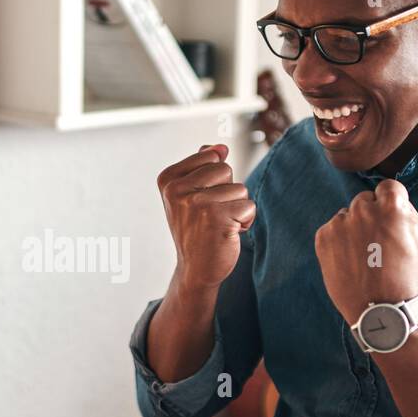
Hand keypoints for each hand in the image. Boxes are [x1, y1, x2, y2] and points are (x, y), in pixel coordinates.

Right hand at [157, 144, 255, 291]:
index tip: (200, 200)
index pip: (210, 155)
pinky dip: (245, 221)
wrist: (196, 269)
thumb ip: (202, 166)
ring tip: (220, 224)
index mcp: (168, 180)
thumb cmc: (196, 229)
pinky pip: (249, 206)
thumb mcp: (190, 194)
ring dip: (237, 207)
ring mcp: (197, 204)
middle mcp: (178, 190)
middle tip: (211, 214)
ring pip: (239, 188)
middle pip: (225, 169)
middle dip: (227, 191)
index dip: (214, 178)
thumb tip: (220, 147)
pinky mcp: (218, 218)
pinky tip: (228, 233)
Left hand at [314, 179, 417, 320]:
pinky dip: (338, 241)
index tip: (389, 217)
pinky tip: (348, 259)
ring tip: (362, 255)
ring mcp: (340, 222)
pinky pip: (331, 229)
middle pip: (364, 200)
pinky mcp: (323, 236)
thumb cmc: (403, 271)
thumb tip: (391, 197)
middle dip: (370, 215)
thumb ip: (405, 209)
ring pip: (346, 215)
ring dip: (352, 228)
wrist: (378, 305)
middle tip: (375, 241)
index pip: (388, 187)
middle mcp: (363, 209)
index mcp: (391, 206)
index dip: (390, 202)